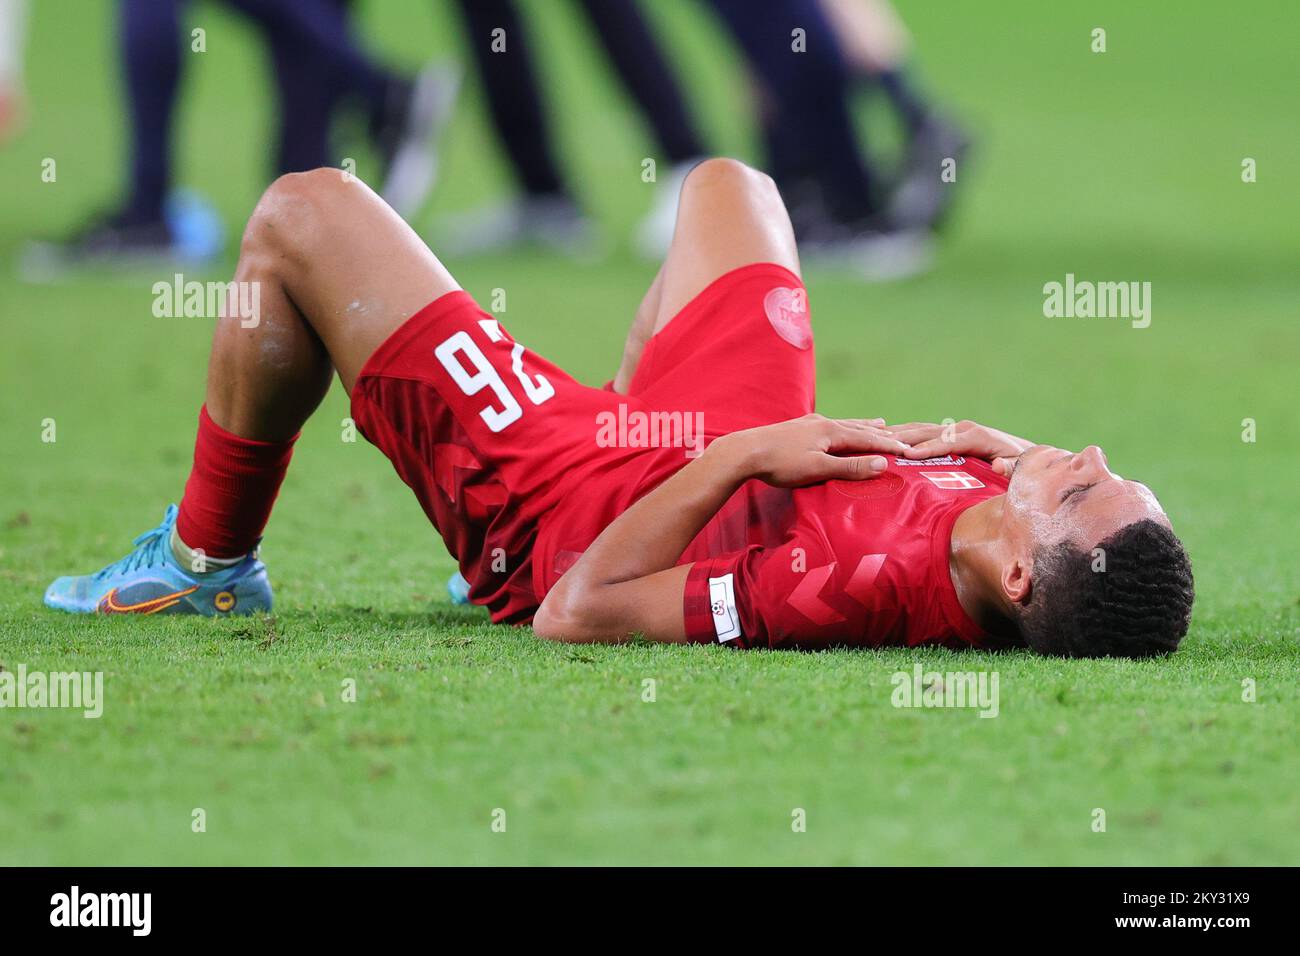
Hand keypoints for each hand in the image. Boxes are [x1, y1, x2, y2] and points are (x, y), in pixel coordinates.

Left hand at [719, 414, 908, 487]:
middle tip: (900, 435)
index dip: (888, 445)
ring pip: (843, 424)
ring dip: (862, 427)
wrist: (745, 452)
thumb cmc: (781, 463)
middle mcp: (823, 423)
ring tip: (878, 424)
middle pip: (858, 428)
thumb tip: (882, 463)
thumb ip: (850, 467)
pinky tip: (836, 428)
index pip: (867, 438)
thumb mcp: (819, 468)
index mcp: (831, 431)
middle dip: (880, 433)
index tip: (907, 450)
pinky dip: (843, 428)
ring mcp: (808, 424)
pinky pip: (829, 426)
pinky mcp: (796, 428)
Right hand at [883, 419, 1033, 476]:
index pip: (948, 442)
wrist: (1022, 454)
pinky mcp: (945, 434)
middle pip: (927, 432)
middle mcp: (962, 429)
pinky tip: (880, 441)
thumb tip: (997, 466)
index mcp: (977, 436)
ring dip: (896, 435)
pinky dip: (900, 436)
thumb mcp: (1020, 468)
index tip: (907, 456)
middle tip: (876, 446)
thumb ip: (1011, 468)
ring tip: (870, 441)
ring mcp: (952, 429)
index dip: (927, 448)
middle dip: (902, 439)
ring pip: (919, 430)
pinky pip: (919, 434)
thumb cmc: (1019, 466)